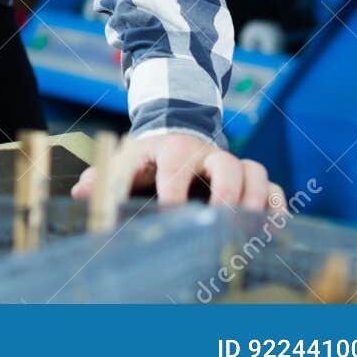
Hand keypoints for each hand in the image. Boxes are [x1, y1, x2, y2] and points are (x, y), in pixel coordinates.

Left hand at [72, 132, 284, 212]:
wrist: (176, 127)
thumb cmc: (148, 155)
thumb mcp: (126, 159)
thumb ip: (106, 177)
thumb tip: (80, 192)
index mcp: (173, 148)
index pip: (175, 164)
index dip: (174, 187)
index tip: (172, 211)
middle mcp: (207, 153)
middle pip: (226, 164)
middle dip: (227, 192)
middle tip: (223, 220)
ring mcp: (232, 162)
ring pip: (254, 172)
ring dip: (256, 199)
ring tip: (252, 228)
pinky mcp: (249, 175)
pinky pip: (272, 185)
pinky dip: (276, 205)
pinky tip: (274, 228)